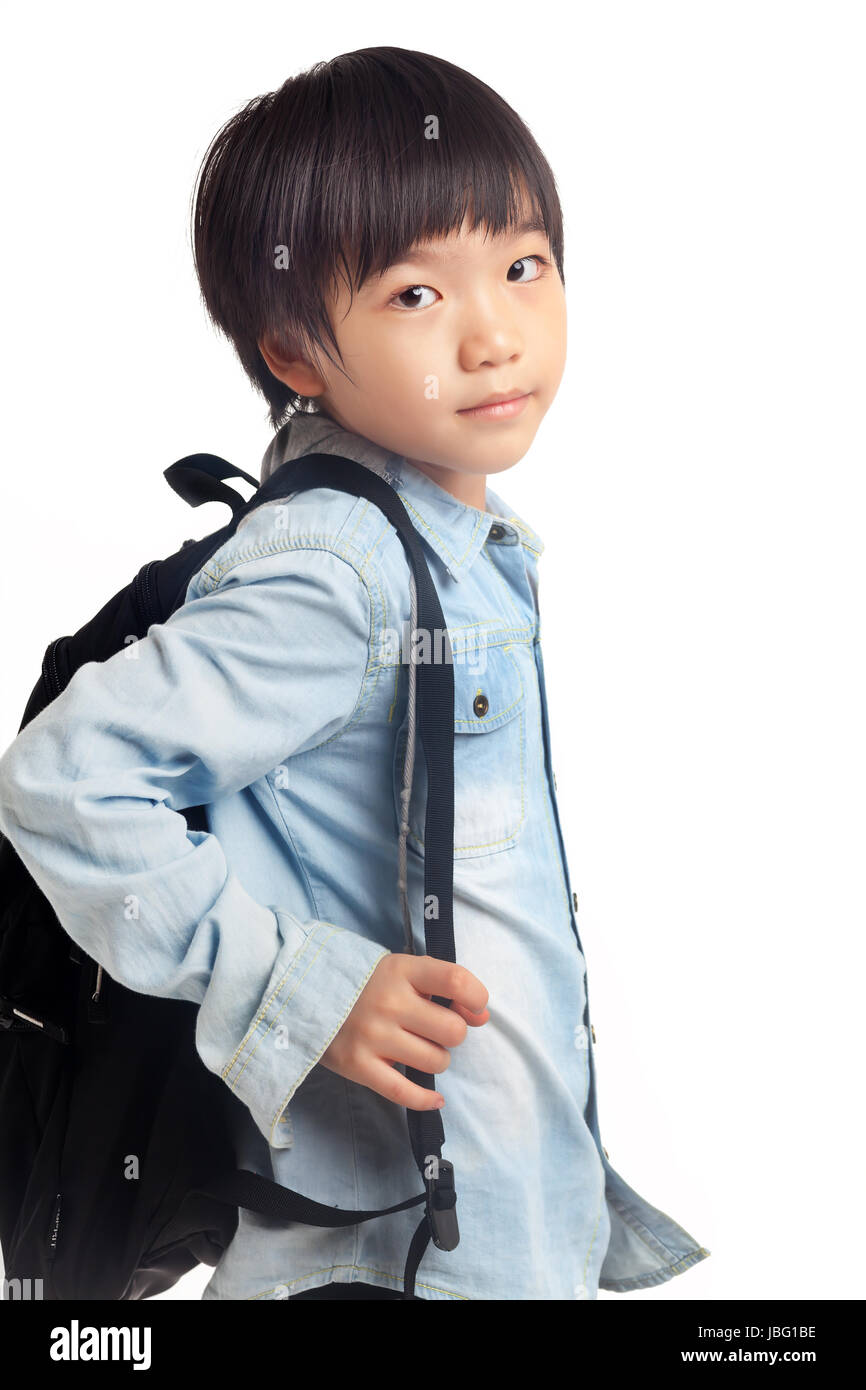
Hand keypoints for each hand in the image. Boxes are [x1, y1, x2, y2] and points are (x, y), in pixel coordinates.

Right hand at [319, 953, 489, 1110]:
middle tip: (434, 1030)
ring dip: (436, 1059)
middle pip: (452, 1031)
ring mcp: (373, 1035)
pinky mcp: (358, 1065)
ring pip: (436, 1061)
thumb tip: (482, 1016)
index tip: (473, 1007)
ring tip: (417, 1048)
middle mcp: (389, 1002)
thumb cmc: (368, 983)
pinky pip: (404, 1092)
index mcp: (402, 970)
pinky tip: (434, 1098)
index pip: (455, 980)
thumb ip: (443, 985)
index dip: (475, 997)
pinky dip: (426, 1100)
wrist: (307, 994)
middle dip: (452, 1034)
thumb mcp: (403, 971)